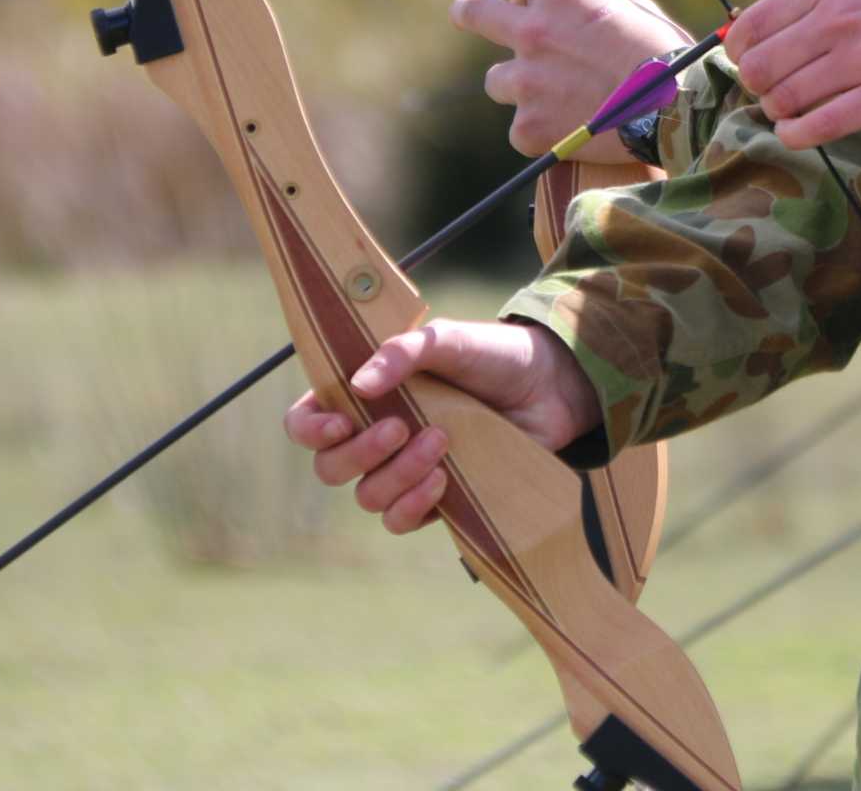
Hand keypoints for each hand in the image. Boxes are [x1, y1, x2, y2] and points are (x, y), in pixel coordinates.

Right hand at [282, 319, 604, 533]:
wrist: (553, 387)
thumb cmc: (494, 354)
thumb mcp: (449, 339)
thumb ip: (404, 352)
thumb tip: (359, 384)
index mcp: (366, 393)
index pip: (307, 421)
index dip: (309, 429)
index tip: (337, 423)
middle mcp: (377, 435)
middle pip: (331, 467)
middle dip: (359, 453)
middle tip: (400, 426)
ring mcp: (405, 470)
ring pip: (368, 496)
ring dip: (397, 476)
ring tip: (440, 441)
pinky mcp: (438, 498)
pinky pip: (401, 520)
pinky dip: (414, 506)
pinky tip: (443, 480)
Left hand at [437, 0, 692, 161]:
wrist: (675, 112)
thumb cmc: (666, 58)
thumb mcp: (635, 13)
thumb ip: (596, 10)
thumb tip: (587, 22)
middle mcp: (533, 30)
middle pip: (472, 11)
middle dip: (467, 11)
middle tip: (469, 14)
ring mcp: (526, 79)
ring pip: (497, 80)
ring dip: (520, 84)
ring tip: (562, 98)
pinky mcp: (528, 126)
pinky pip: (521, 128)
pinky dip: (542, 131)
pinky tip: (573, 131)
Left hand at [726, 0, 860, 149]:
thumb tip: (772, 26)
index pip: (754, 23)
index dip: (739, 51)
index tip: (748, 60)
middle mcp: (838, 16)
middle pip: (761, 66)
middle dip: (757, 85)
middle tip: (770, 89)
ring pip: (785, 98)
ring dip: (777, 111)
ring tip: (787, 111)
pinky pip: (822, 125)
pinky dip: (796, 135)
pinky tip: (796, 133)